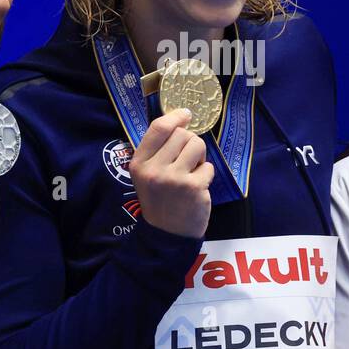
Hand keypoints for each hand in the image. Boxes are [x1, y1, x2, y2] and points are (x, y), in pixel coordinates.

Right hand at [128, 109, 214, 238]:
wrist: (167, 233)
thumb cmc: (160, 199)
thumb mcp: (147, 173)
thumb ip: (158, 149)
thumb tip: (181, 119)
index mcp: (139, 163)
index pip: (158, 128)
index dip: (175, 117)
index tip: (186, 114)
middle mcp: (154, 169)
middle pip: (182, 134)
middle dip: (190, 143)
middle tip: (187, 160)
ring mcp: (174, 179)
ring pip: (198, 145)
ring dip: (200, 157)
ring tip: (192, 171)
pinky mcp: (193, 188)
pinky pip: (208, 166)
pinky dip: (206, 175)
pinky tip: (197, 187)